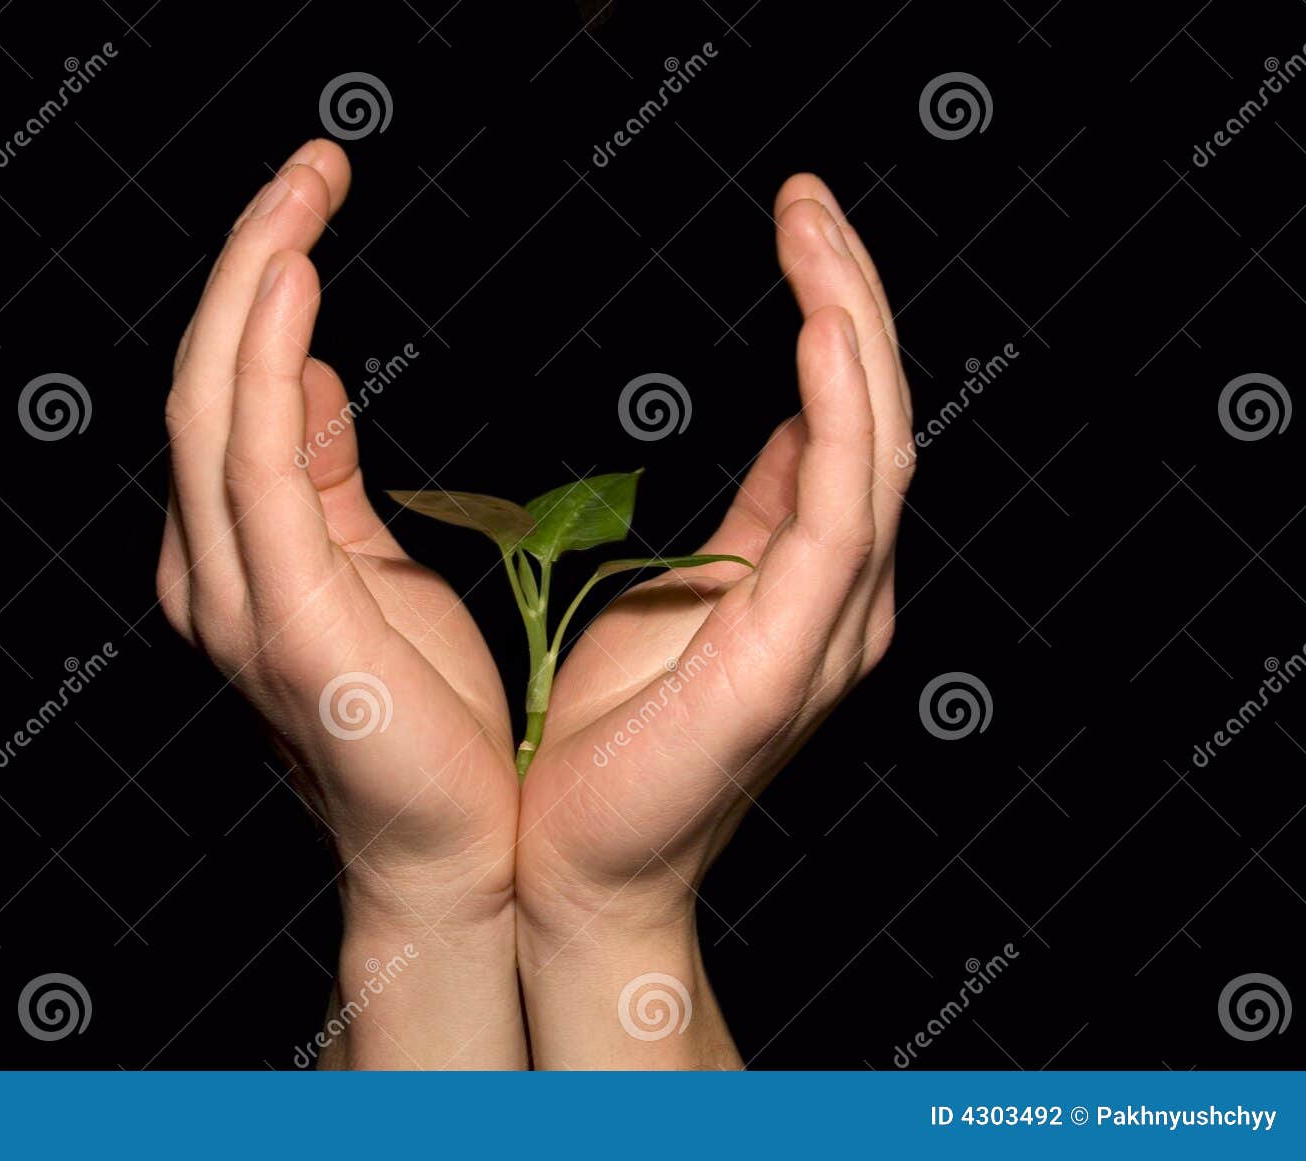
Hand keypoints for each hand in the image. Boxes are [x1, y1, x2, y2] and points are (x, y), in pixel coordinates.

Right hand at [156, 139, 525, 1068]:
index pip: (230, 395)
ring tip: (303, 191)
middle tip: (313, 167)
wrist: (462, 849)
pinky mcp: (289, 626)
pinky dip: (264, 367)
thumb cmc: (431, 720)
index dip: (257, 288)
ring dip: (251, 286)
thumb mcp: (373, 568)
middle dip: (252, 261)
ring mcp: (238, 602)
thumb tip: (302, 374)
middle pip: (207, 383)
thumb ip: (324, 474)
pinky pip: (257, 472)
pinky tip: (296, 279)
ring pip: (214, 410)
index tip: (312, 201)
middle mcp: (218, 572)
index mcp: (242, 553)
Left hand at [514, 174, 913, 1067]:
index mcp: (815, 576)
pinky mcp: (794, 651)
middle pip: (874, 417)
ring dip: (852, 327)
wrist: (573, 856)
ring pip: (873, 446)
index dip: (837, 317)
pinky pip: (838, 509)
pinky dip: (838, 410)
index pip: (848, 421)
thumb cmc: (615, 735)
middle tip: (810, 203)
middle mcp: (844, 596)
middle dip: (850, 299)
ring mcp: (832, 625)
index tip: (800, 227)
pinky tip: (820, 327)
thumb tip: (786, 432)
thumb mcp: (685, 589)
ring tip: (815, 232)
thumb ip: (754, 514)